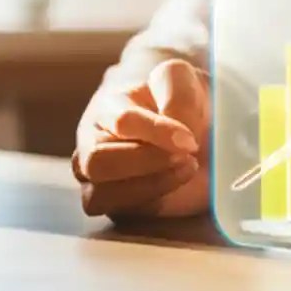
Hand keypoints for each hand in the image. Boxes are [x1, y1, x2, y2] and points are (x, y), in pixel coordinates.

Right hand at [72, 60, 211, 218]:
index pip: (122, 122)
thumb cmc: (183, 101)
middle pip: (97, 162)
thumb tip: (176, 126)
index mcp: (110, 108)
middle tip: (188, 156)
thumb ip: (178, 93)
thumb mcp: (185, 80)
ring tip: (187, 169)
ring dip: (146, 186)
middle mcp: (94, 143)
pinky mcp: (115, 203)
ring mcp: (98, 177)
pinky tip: (175, 186)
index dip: (157, 132)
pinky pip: (115, 210)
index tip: (190, 140)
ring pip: (99, 192)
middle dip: (145, 162)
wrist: (196, 125)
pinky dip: (145, 202)